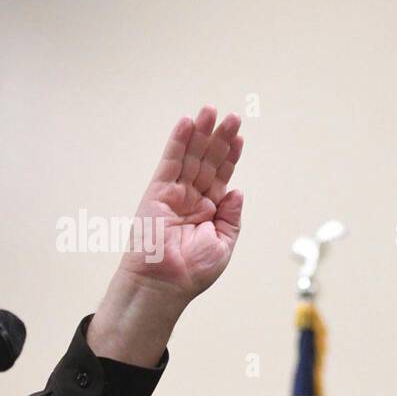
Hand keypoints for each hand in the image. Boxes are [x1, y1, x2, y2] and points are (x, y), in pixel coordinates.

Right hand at [86, 105, 243, 366]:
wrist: (166, 284)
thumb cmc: (193, 272)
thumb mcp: (223, 243)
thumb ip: (231, 217)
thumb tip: (237, 191)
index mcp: (209, 211)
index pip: (221, 177)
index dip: (230, 157)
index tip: (239, 137)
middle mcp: (192, 199)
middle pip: (207, 161)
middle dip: (220, 139)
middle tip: (232, 116)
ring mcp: (174, 194)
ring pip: (190, 157)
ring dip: (201, 133)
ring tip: (212, 111)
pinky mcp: (157, 192)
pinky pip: (169, 162)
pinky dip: (178, 142)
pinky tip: (187, 123)